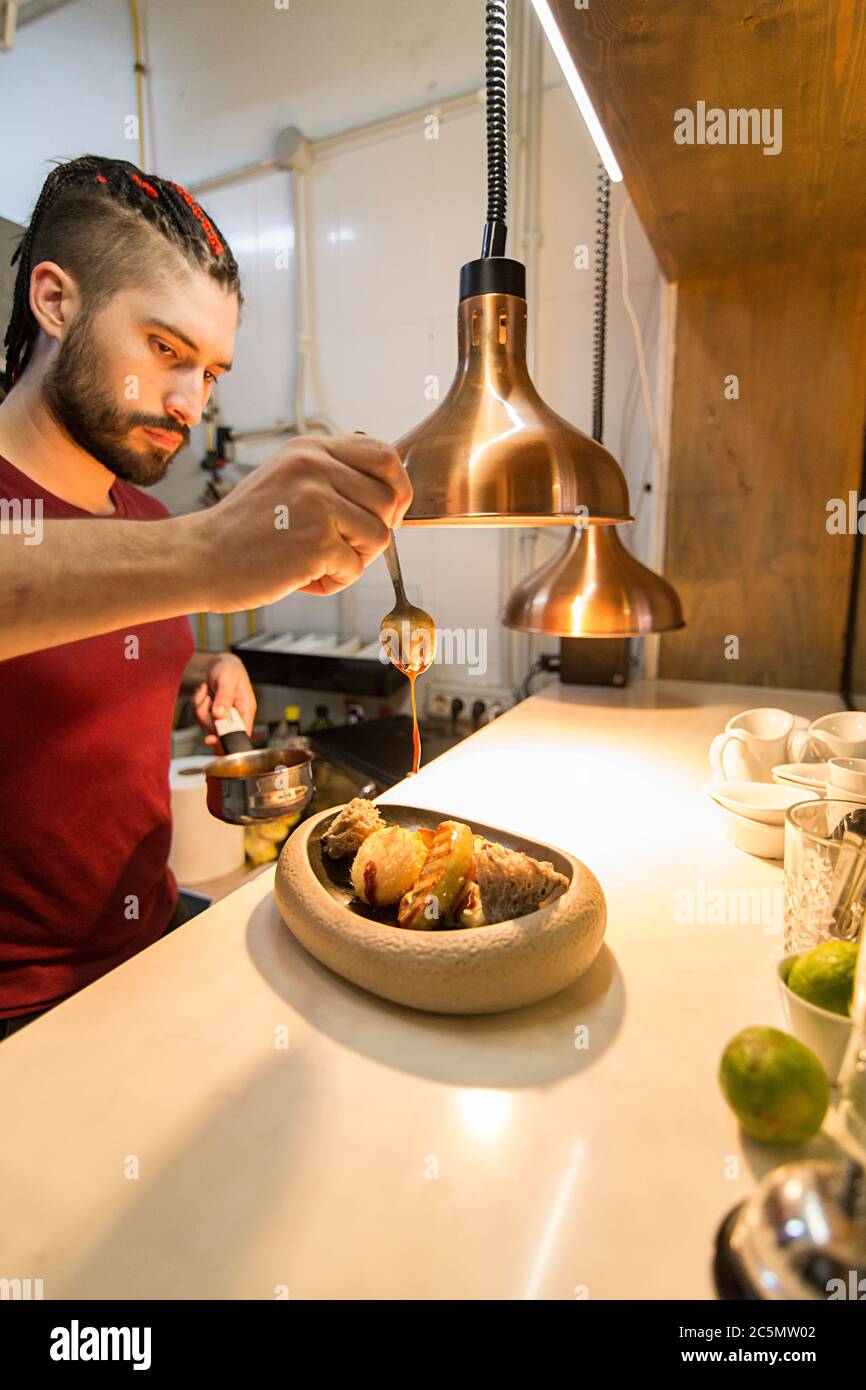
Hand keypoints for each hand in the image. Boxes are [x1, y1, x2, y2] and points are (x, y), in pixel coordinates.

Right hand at [189, 434, 411, 611]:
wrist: (200, 558)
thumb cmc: (245, 530)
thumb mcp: (286, 481)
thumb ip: (331, 478)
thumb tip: (390, 496)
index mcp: (310, 449)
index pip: (384, 455)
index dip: (397, 489)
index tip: (386, 513)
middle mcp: (315, 467)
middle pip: (388, 500)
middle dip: (375, 532)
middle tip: (342, 548)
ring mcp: (317, 503)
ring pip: (379, 536)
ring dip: (355, 560)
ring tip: (317, 563)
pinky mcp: (317, 541)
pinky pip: (354, 568)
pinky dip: (334, 582)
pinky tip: (301, 577)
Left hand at [191, 652, 256, 748]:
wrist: (218, 665)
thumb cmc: (229, 670)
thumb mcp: (228, 680)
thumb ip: (225, 697)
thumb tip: (220, 715)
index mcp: (246, 710)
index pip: (241, 734)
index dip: (227, 740)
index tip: (212, 738)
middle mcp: (234, 717)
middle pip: (218, 731)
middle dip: (207, 715)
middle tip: (208, 697)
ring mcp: (222, 718)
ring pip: (205, 723)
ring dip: (201, 706)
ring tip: (207, 691)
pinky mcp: (210, 715)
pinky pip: (197, 716)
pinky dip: (197, 703)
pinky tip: (204, 693)